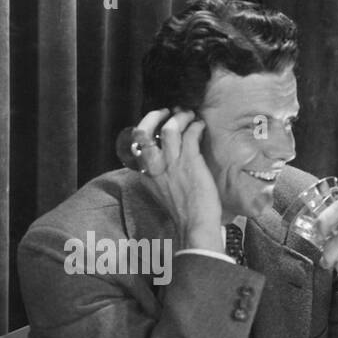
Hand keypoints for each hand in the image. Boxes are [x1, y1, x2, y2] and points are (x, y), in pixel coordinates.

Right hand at [132, 108, 222, 250]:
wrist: (195, 225)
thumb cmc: (183, 212)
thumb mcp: (159, 192)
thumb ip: (155, 176)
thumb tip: (159, 162)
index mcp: (144, 173)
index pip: (136, 143)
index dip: (146, 127)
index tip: (156, 122)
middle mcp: (154, 165)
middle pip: (143, 130)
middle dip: (155, 115)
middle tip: (168, 112)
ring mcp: (171, 162)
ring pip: (169, 127)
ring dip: (180, 117)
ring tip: (188, 115)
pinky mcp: (190, 161)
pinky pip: (190, 134)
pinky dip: (196, 126)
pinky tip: (201, 127)